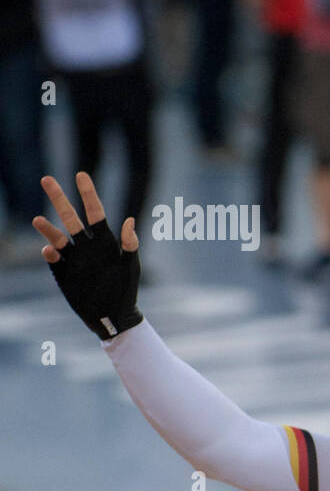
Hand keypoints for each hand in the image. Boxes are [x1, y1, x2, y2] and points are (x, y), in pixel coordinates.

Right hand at [32, 172, 142, 340]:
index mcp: (105, 241)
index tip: (81, 175)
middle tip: (47, 179)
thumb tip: (129, 220)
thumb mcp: (131, 266)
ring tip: (38, 220)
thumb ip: (130, 244)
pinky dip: (50, 254)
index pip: (95, 213)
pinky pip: (54, 260)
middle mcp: (86, 246)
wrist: (114, 316)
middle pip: (70, 218)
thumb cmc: (127, 290)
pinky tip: (49, 250)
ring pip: (57, 237)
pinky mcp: (62, 273)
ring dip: (47, 229)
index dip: (88, 194)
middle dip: (59, 199)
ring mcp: (73, 258)